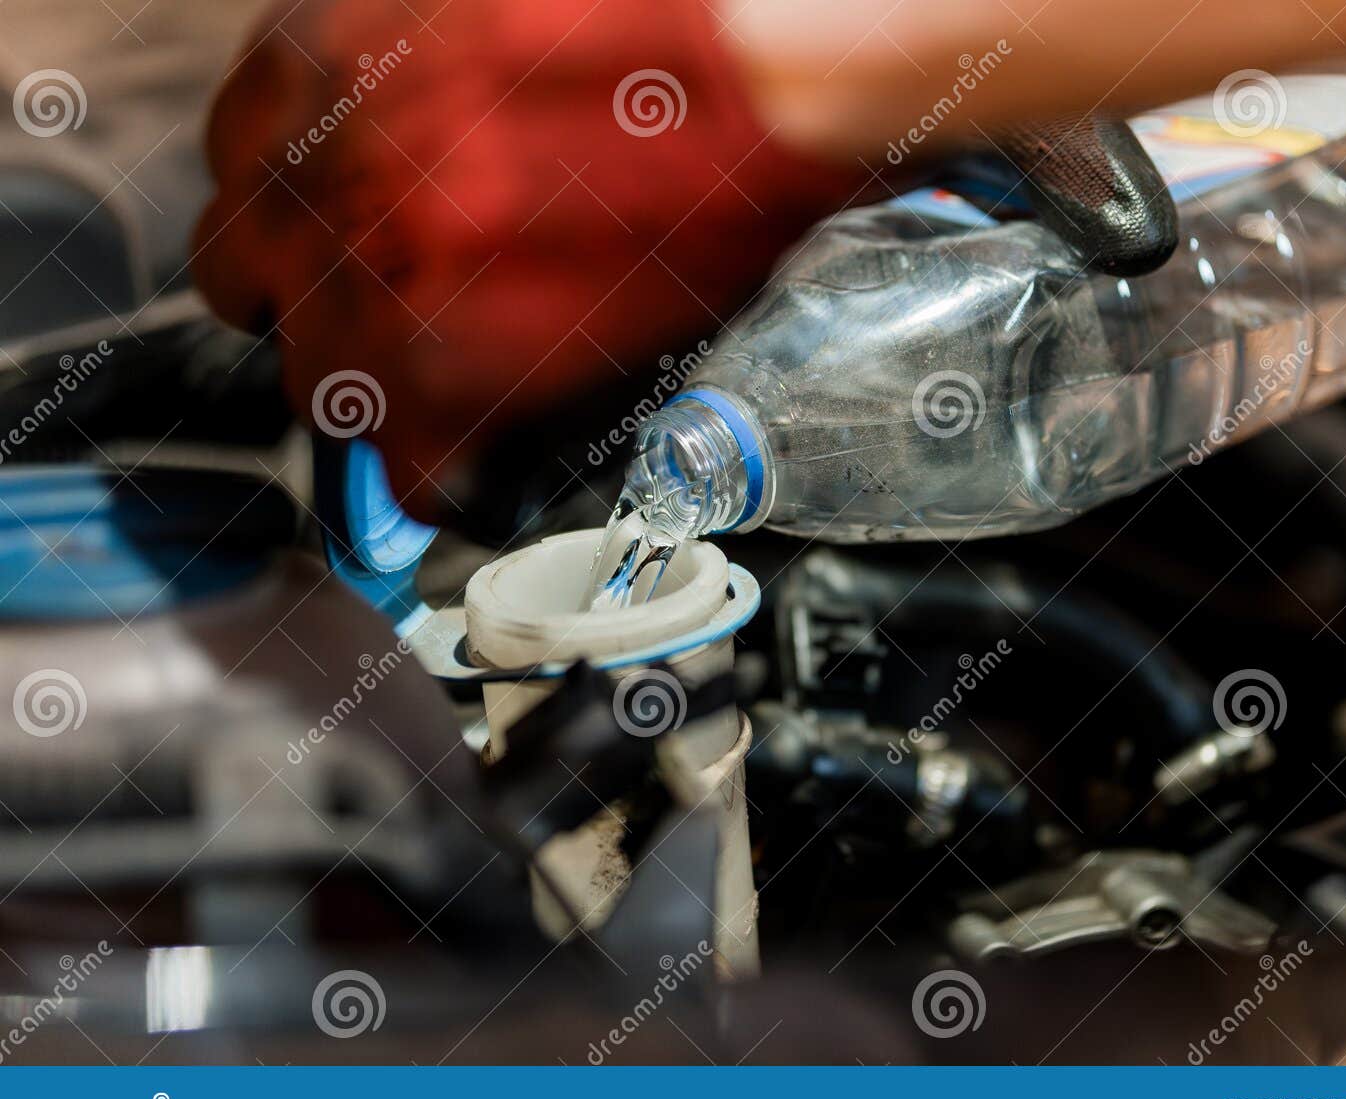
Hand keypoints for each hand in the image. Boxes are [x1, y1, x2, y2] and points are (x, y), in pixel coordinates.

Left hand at [194, 0, 860, 518]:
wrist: (771, 97)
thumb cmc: (660, 48)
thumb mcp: (481, 19)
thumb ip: (403, 82)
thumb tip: (377, 155)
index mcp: (323, 53)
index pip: (243, 168)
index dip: (300, 216)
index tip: (336, 244)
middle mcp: (328, 161)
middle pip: (267, 288)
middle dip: (330, 308)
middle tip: (406, 319)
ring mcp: (376, 269)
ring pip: (323, 387)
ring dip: (386, 396)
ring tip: (467, 385)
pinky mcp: (446, 371)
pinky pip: (410, 467)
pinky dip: (450, 477)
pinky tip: (491, 450)